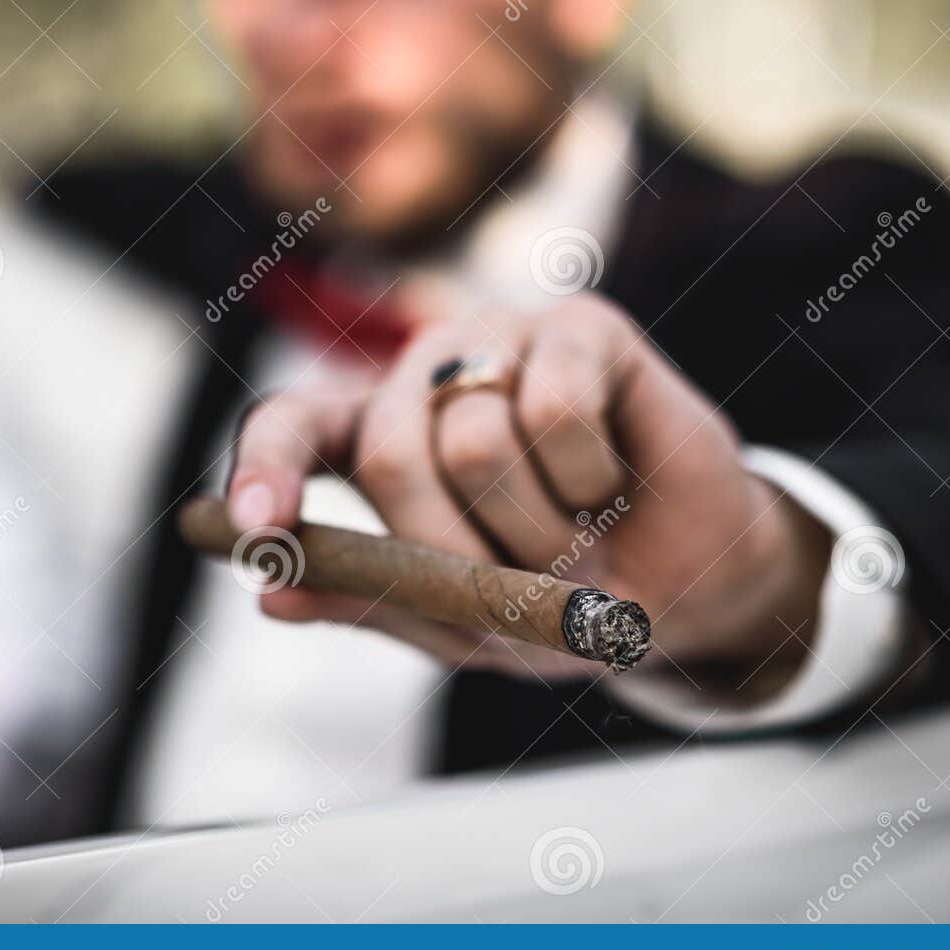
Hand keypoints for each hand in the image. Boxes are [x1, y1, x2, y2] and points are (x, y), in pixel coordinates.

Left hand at [226, 294, 831, 690]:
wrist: (692, 583)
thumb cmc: (564, 597)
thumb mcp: (462, 623)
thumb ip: (374, 599)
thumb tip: (267, 597)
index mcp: (379, 438)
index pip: (290, 424)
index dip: (265, 468)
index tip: (258, 527)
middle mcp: (427, 375)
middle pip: (389, 452)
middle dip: (454, 551)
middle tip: (522, 584)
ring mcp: (502, 339)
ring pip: (476, 442)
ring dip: (537, 532)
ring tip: (578, 531)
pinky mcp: (580, 326)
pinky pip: (557, 409)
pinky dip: (590, 477)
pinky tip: (613, 476)